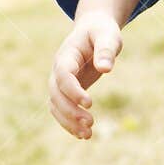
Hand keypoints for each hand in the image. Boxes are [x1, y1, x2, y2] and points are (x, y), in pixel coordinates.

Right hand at [49, 13, 122, 138]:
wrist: (92, 30)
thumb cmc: (101, 31)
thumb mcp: (108, 35)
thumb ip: (106, 50)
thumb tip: (105, 68)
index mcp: (67, 55)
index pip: (63, 75)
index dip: (73, 91)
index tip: (90, 104)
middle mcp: (58, 70)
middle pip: (55, 94)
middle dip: (70, 111)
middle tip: (91, 123)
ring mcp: (59, 81)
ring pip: (55, 105)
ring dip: (68, 122)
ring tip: (88, 135)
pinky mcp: (66, 90)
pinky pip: (61, 109)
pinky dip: (69, 123)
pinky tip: (84, 134)